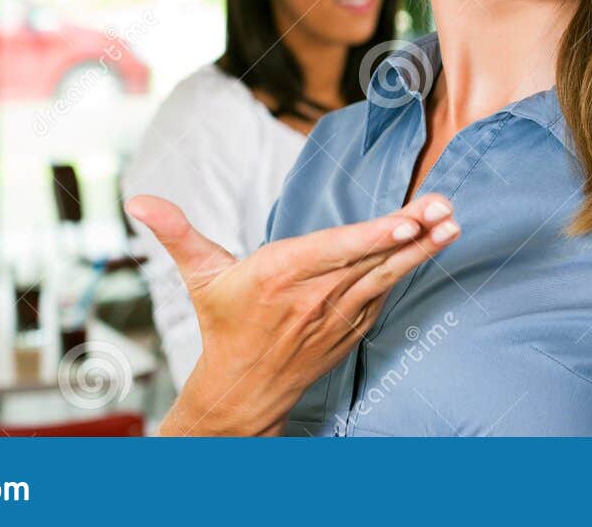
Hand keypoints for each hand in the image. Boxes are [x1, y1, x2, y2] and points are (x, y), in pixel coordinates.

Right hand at [126, 193, 459, 435]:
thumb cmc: (224, 324)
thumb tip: (139, 200)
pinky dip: (411, 271)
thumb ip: (178, 233)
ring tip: (452, 224)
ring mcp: (339, 315)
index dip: (373, 237)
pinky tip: (434, 247)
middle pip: (370, 259)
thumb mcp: (201, 276)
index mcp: (279, 275)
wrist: (243, 392)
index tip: (406, 223)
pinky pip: (386, 293)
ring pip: (386, 276)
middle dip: (411, 235)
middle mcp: (314, 296)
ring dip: (423, 250)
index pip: (335, 251)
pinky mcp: (354, 327)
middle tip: (445, 210)